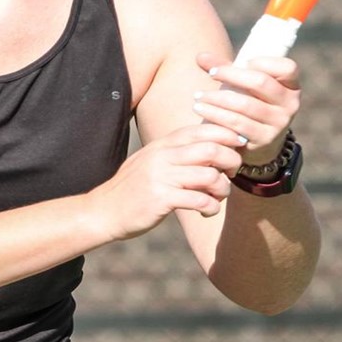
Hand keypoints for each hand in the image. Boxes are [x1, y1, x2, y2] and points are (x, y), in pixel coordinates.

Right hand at [88, 122, 247, 240]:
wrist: (103, 211)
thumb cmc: (133, 189)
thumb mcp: (151, 162)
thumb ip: (176, 152)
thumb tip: (211, 147)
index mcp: (163, 144)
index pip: (202, 129)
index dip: (227, 135)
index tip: (238, 147)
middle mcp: (163, 156)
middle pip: (211, 149)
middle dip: (231, 161)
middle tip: (232, 173)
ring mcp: (161, 177)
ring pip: (209, 176)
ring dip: (223, 188)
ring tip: (218, 197)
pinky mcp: (161, 199)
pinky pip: (199, 200)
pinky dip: (211, 207)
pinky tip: (207, 211)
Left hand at [191, 52, 301, 168]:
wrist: (257, 142)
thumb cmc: (250, 103)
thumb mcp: (243, 85)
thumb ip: (224, 68)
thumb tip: (200, 56)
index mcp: (291, 86)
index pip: (288, 68)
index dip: (265, 62)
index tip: (243, 62)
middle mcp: (290, 104)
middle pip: (261, 82)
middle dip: (232, 75)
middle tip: (211, 74)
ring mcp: (279, 123)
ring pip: (245, 104)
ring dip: (217, 98)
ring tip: (199, 96)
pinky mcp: (264, 139)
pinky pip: (237, 123)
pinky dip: (216, 115)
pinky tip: (203, 110)